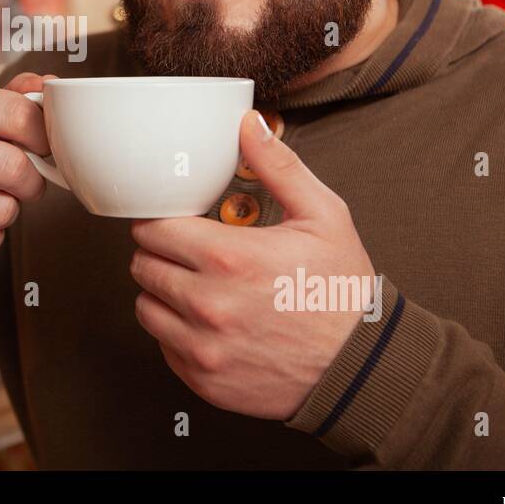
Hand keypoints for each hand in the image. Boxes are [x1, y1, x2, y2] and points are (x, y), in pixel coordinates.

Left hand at [130, 110, 376, 420]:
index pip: (152, 229)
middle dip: (161, 253)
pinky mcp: (203, 379)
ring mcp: (202, 347)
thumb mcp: (323, 216)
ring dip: (162, 293)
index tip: (177, 223)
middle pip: (142, 265)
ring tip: (197, 286)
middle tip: (189, 253)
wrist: (362, 366)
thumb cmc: (343, 291)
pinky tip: (208, 321)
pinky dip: (176, 332)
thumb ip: (278, 166)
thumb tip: (249, 124)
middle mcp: (207, 305)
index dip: (162, 221)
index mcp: (229, 258)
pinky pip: (163, 346)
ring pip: (145, 307)